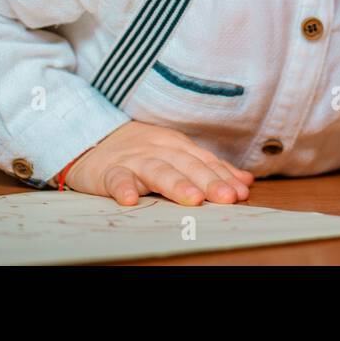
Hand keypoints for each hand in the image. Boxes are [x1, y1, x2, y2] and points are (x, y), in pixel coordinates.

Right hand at [63, 120, 254, 206]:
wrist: (93, 140)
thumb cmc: (142, 152)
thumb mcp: (178, 154)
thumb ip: (210, 168)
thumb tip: (246, 182)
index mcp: (178, 146)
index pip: (205, 161)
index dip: (223, 177)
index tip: (241, 193)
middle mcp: (159, 150)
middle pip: (187, 165)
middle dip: (208, 181)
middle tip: (226, 197)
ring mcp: (134, 159)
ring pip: (157, 170)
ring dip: (176, 184)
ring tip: (193, 200)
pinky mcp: (108, 170)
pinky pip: (116, 178)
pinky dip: (123, 187)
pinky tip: (131, 200)